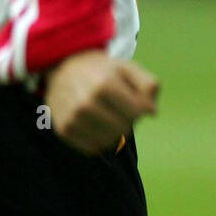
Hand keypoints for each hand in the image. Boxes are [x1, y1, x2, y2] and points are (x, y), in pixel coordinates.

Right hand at [44, 50, 158, 154]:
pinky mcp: (64, 130)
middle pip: (123, 128)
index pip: (137, 112)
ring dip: (114, 131)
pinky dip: (99, 139)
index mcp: (104, 84)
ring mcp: (73, 118)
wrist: (64, 67)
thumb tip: (152, 112)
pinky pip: (93, 148)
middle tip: (119, 107)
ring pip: (109, 141)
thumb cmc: (102, 70)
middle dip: (127, 119)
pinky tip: (95, 124)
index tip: (135, 100)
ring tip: (107, 115)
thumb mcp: (128, 67)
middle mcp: (85, 103)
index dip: (141, 108)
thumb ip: (148, 84)